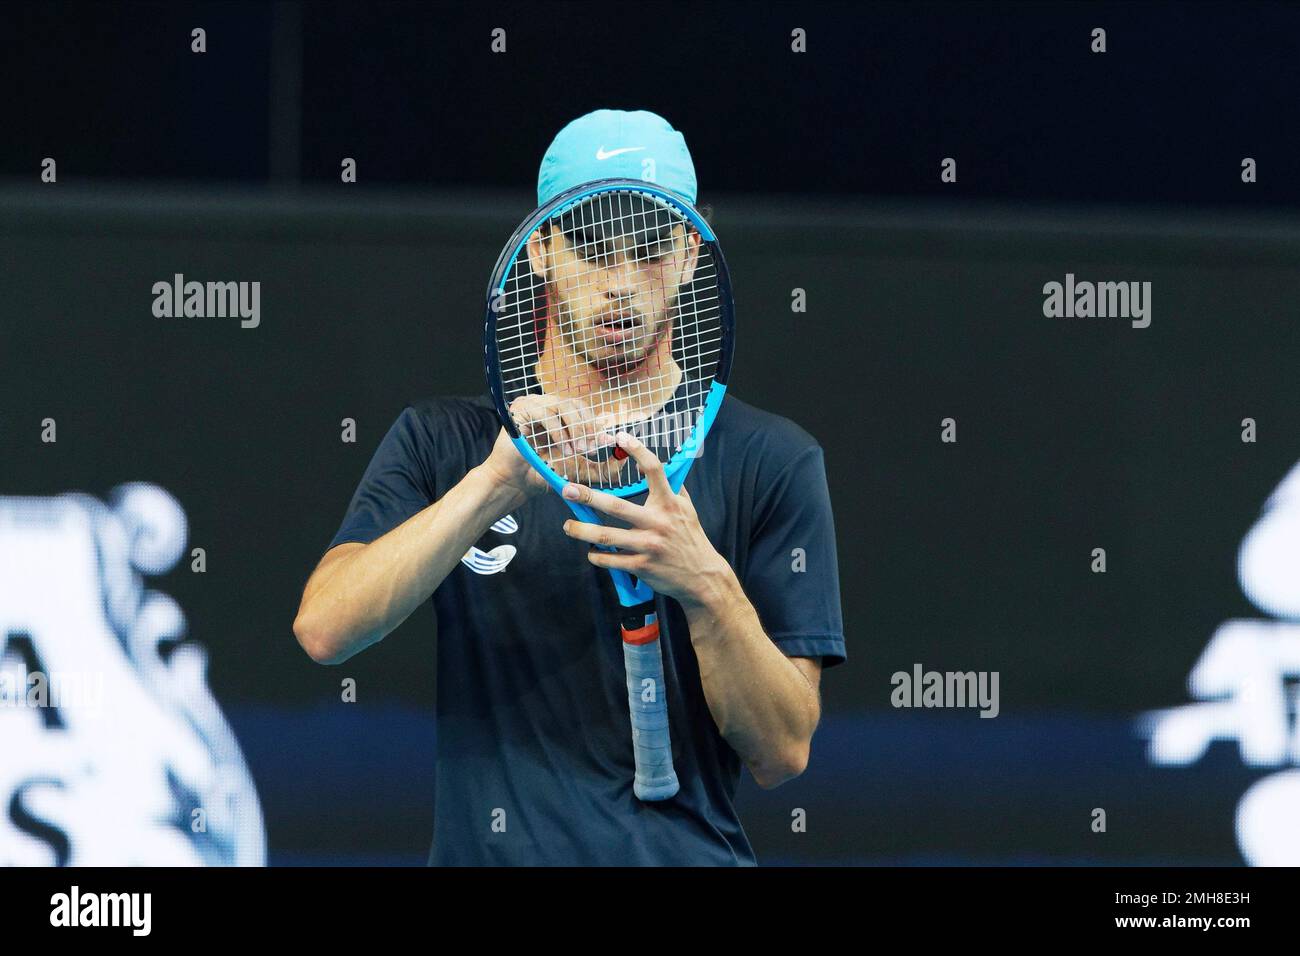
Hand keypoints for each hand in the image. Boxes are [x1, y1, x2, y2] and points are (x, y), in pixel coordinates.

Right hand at [481, 394, 616, 499]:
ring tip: (576, 451)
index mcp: (561, 414)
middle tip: (591, 448)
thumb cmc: (544, 473)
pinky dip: (558, 432)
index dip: (596, 424)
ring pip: (562, 406)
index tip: (608, 441)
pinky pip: (545, 413)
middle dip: (587, 426)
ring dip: (574, 430)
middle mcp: (548, 405)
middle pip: (575, 404)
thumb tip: (624, 461)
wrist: (516, 483)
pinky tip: (562, 448)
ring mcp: (533, 403)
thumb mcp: (579, 470)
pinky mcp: (521, 409)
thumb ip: (601, 468)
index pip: (584, 410)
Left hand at [559, 431, 730, 603]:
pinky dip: (598, 556)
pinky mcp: (642, 566)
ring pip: (607, 536)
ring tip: (568, 526)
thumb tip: (658, 466)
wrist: (702, 576)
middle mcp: (658, 522)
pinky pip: (612, 560)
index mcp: (669, 504)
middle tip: (568, 490)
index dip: (638, 451)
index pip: (654, 470)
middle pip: (617, 506)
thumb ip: (673, 488)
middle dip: (589, 497)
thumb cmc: (691, 538)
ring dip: (582, 530)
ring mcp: (649, 545)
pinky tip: (591, 552)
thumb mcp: (687, 509)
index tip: (621, 437)